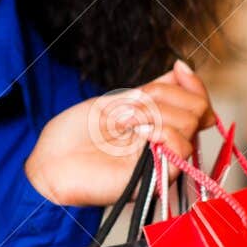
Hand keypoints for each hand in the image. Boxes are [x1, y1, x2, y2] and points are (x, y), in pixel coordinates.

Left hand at [24, 60, 213, 206]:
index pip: (196, 102)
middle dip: (165, 96)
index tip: (179, 68)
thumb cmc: (74, 136)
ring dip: (153, 112)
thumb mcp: (116, 102)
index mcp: (158, 124)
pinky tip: (138, 133)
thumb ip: (151, 92)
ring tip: (124, 120)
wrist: (50, 162)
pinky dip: (162, 132)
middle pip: (196, 108)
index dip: (193, 83)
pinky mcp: (158, 178)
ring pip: (188, 123)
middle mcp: (165, 143)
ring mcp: (163, 160)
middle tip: (131, 104)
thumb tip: (182, 70)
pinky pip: (181, 148)